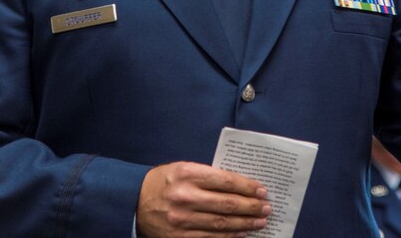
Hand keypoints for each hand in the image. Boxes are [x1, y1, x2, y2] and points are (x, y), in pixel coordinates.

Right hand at [137, 161, 270, 237]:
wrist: (134, 200)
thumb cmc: (164, 182)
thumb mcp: (183, 169)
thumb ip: (208, 176)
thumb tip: (240, 186)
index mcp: (187, 174)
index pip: (226, 181)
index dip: (247, 186)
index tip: (261, 190)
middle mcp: (185, 196)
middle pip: (227, 204)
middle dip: (251, 206)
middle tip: (266, 207)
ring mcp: (182, 219)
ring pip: (221, 224)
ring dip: (245, 224)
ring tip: (260, 221)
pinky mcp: (178, 237)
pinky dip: (229, 237)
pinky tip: (241, 233)